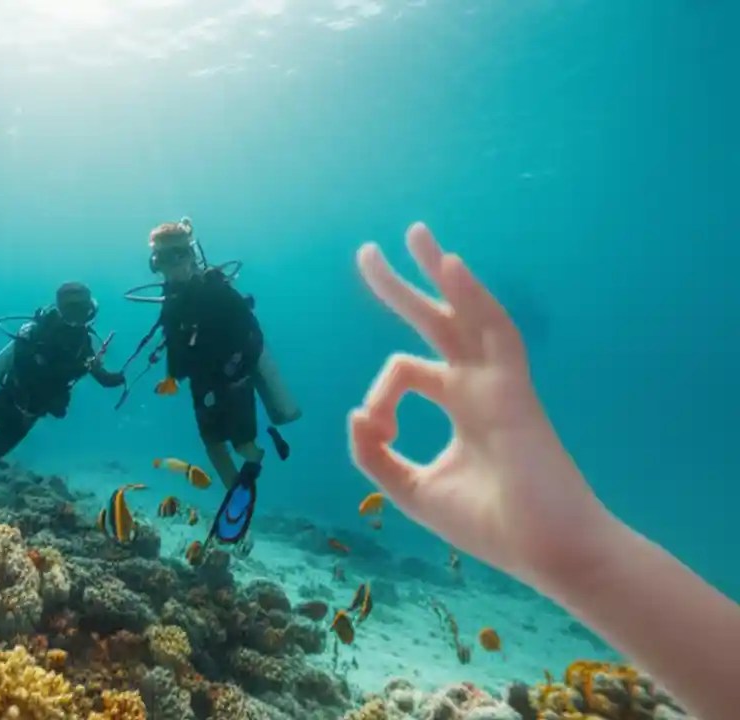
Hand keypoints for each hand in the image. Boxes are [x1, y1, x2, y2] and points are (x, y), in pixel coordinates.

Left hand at [349, 223, 612, 587]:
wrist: (549, 550)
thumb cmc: (489, 524)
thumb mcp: (410, 488)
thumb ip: (374, 454)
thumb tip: (353, 413)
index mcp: (457, 405)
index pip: (404, 372)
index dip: (377, 399)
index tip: (378, 436)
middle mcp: (476, 385)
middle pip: (435, 321)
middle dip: (400, 286)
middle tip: (367, 251)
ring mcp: (496, 383)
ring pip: (465, 313)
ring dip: (439, 272)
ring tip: (414, 233)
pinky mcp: (513, 390)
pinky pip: (494, 331)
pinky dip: (473, 297)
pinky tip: (450, 265)